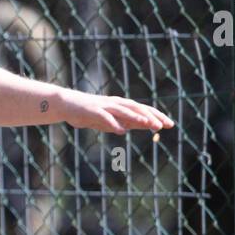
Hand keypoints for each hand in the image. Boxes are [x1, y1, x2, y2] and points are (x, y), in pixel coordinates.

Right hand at [57, 88, 174, 133]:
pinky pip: (104, 117)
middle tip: (165, 125)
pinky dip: (113, 123)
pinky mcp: (91, 110)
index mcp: (120, 106)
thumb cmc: (87, 113)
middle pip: (137, 109)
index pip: (142, 110)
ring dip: (136, 118)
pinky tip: (120, 130)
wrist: (65, 104)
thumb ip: (121, 122)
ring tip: (148, 124)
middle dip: (151, 116)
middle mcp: (115, 104)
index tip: (169, 124)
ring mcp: (104, 106)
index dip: (156, 116)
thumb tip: (134, 128)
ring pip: (123, 111)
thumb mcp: (108, 120)